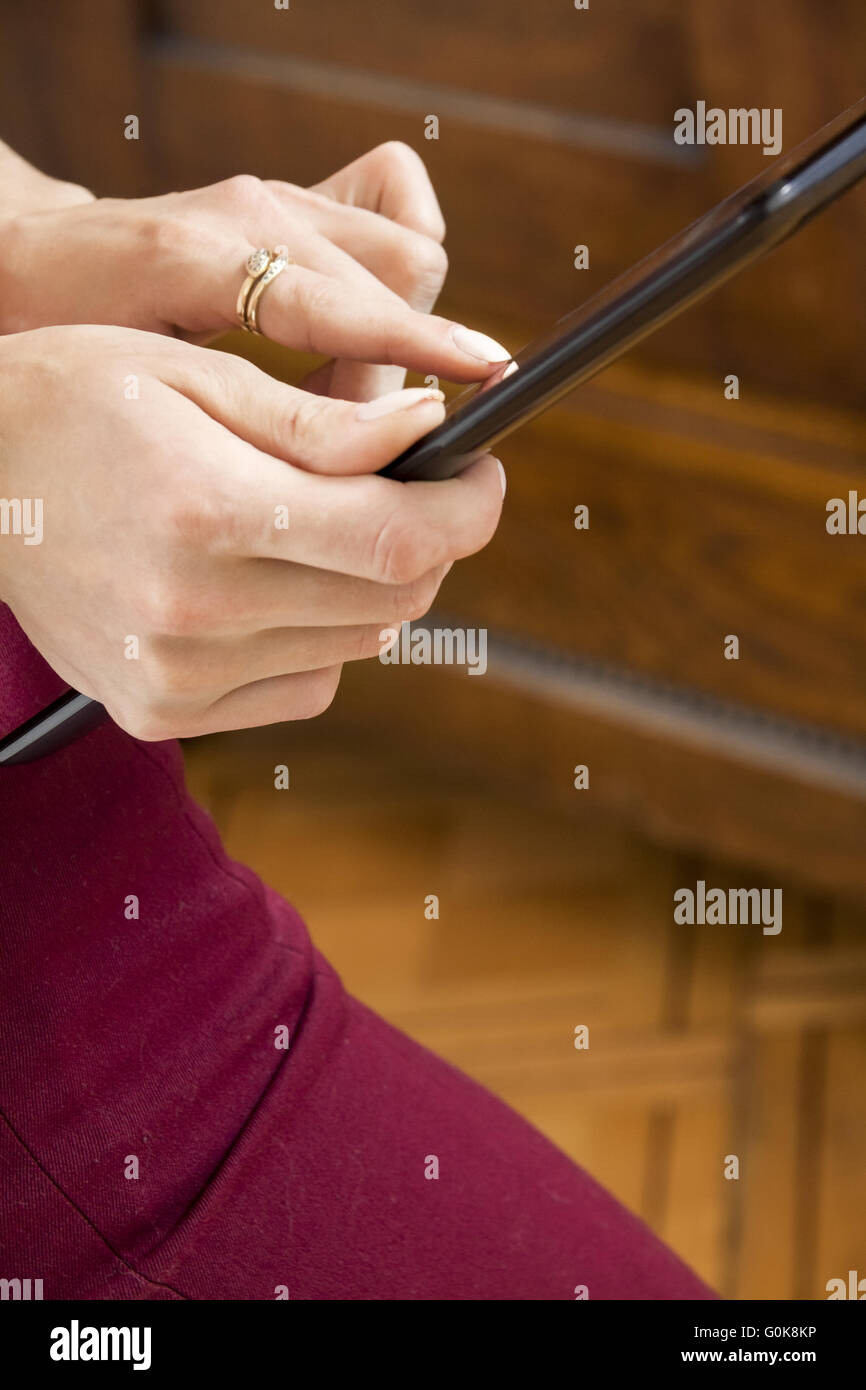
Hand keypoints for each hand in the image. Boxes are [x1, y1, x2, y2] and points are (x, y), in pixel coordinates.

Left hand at [0, 142, 511, 399]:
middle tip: (349, 440)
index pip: (339, 297)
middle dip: (400, 368)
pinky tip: (353, 340)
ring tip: (340, 401)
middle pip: (401, 273)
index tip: (483, 376)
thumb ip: (257, 414)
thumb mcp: (142, 390)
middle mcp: (251, 211)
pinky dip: (400, 284)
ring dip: (401, 335)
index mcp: (201, 256)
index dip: (418, 343)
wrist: (32, 262)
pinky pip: (397, 215)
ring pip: (411, 248)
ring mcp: (278, 196)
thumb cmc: (69, 337)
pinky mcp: (295, 195)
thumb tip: (367, 450)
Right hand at [0, 326, 503, 739]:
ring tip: (327, 527)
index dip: (469, 508)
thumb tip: (429, 433)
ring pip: (357, 647)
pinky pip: (303, 688)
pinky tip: (278, 585)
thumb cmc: (77, 401)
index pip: (400, 539)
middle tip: (412, 490)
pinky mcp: (162, 711)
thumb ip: (322, 420)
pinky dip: (320, 638)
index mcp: (208, 512)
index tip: (483, 475)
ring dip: (374, 588)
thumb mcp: (197, 375)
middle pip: (393, 600)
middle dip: (430, 542)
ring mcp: (176, 675)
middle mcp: (195, 613)